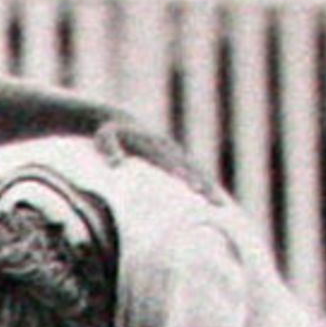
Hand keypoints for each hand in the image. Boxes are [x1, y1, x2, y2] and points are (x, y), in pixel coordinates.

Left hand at [94, 121, 225, 205]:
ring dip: (209, 187)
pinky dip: (206, 185)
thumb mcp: (105, 137)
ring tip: (221, 205)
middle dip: (200, 183)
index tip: (185, 181)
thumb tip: (116, 165)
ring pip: (197, 171)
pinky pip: (196, 172)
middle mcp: (168, 147)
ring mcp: (175, 152)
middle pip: (188, 167)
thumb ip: (110, 149)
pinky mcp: (178, 158)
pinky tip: (215, 201)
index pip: (165, 159)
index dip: (175, 169)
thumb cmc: (110, 133)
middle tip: (211, 199)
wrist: (122, 120)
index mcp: (152, 143)